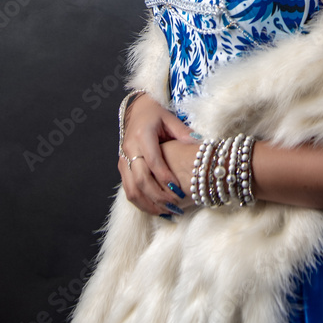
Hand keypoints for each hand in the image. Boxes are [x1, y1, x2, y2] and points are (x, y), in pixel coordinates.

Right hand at [119, 93, 194, 216]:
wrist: (137, 110)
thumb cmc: (156, 114)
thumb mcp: (171, 119)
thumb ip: (184, 133)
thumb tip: (200, 144)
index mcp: (143, 135)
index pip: (153, 161)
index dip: (165, 178)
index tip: (178, 191)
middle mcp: (130, 148)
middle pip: (140, 180)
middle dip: (158, 196)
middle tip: (175, 206)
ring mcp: (123, 159)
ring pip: (131, 189)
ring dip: (148, 204)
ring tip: (167, 212)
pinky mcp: (122, 167)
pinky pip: (128, 190)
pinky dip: (141, 202)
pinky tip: (157, 209)